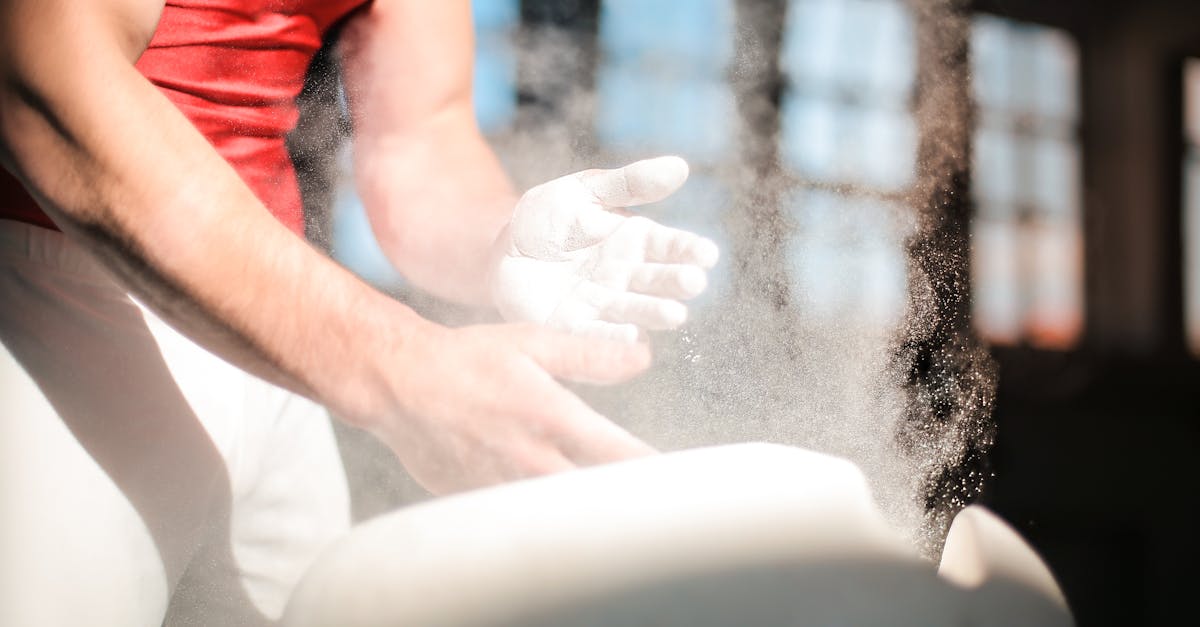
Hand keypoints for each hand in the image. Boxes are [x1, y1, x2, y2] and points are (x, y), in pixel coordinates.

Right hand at [372, 323, 656, 493]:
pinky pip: (518, 517)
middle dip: (624, 500)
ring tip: (608, 509)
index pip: (621, 456)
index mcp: (552, 416)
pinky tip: (548, 504)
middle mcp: (530, 459)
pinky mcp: (476, 501)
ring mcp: (502, 487)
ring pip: (557, 514)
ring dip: (582, 509)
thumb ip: (591, 355)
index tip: (679, 481)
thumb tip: (641, 358)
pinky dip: (538, 513)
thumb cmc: (466, 358)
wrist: (397, 382)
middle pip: (596, 497)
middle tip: (650, 502)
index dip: (656, 473)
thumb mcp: (532, 343)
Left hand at [490, 156, 719, 341]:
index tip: (707, 254)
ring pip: (634, 310)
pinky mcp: (573, 327)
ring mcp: (603, 305)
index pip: (671, 246)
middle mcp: (627, 277)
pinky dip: (613, 337)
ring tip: (674, 315)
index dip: (690, 250)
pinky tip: (631, 338)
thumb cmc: (550, 219)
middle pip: (658, 281)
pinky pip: (595, 333)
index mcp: (637, 242)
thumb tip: (680, 167)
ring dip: (654, 313)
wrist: (502, 251)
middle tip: (694, 282)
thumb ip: (629, 183)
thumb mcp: (586, 191)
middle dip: (677, 283)